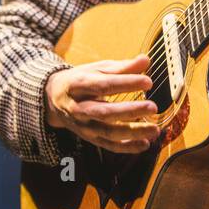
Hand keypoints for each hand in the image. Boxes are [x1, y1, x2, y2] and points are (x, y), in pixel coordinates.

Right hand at [44, 54, 160, 152]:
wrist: (54, 99)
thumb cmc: (80, 80)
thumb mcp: (96, 69)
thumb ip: (122, 67)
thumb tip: (145, 60)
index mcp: (78, 85)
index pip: (103, 85)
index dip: (126, 83)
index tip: (148, 82)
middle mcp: (78, 108)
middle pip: (104, 112)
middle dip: (130, 111)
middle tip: (153, 106)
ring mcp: (83, 125)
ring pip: (108, 132)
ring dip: (133, 132)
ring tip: (154, 129)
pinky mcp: (89, 138)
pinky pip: (108, 145)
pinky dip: (127, 147)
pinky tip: (144, 144)